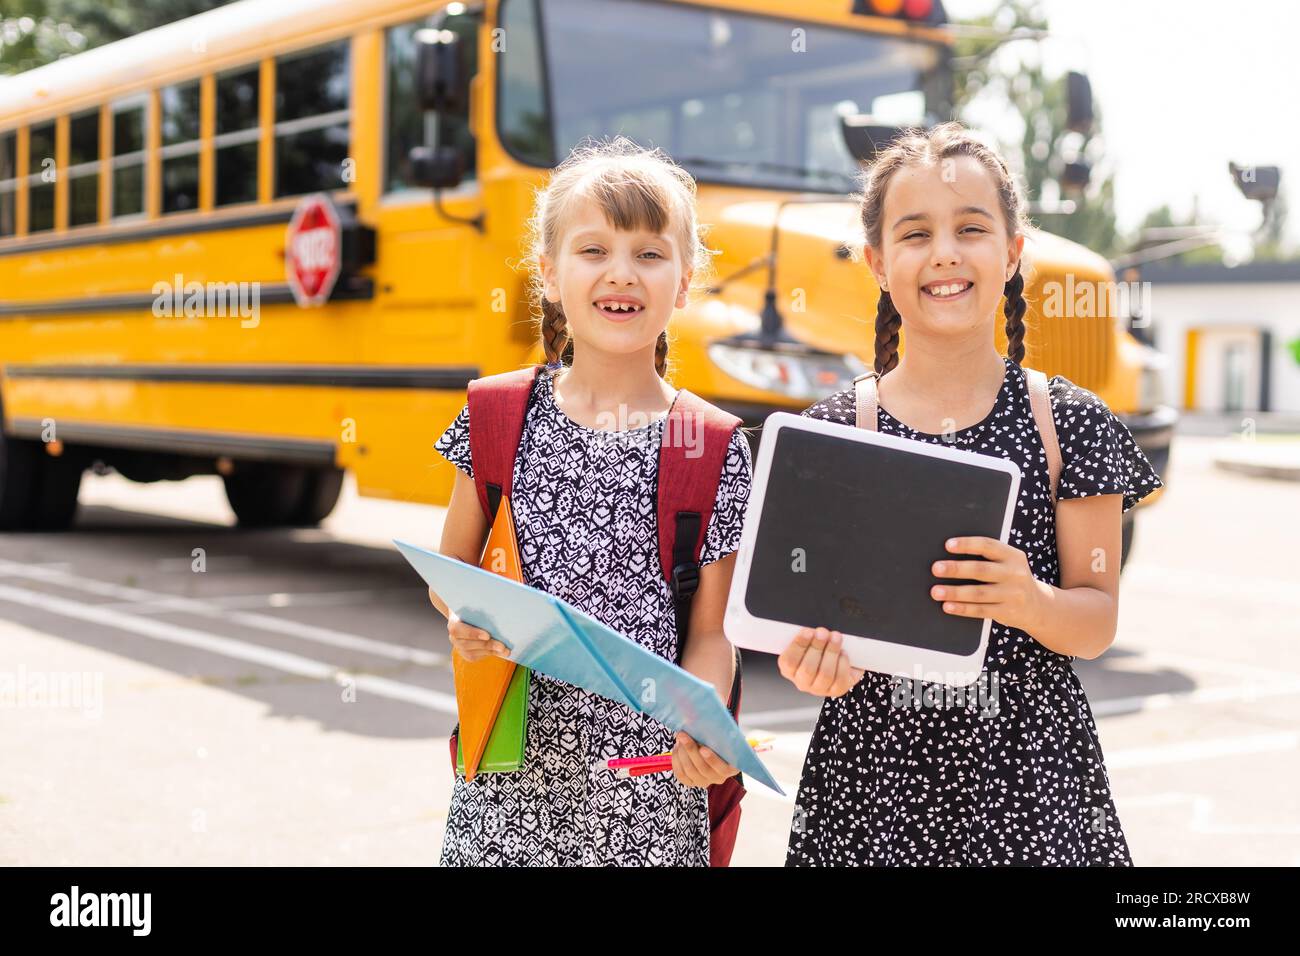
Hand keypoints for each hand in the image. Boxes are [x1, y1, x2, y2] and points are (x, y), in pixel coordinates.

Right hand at [444, 608, 508, 660]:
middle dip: (487, 645)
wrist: (467, 617)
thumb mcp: (473, 605)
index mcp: (453, 623)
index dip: (473, 634)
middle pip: (467, 644)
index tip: (487, 635)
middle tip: (502, 646)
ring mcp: (459, 648)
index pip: (458, 630)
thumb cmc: (472, 608)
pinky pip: (477, 657)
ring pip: (472, 653)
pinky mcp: (466, 655)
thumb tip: (497, 605)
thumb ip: (481, 608)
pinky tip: (501, 652)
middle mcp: (454, 638)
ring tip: (505, 651)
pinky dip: (490, 654)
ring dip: (491, 652)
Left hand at [671, 732, 738, 787]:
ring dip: (682, 753)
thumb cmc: (718, 740)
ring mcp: (704, 782)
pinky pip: (681, 774)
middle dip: (691, 750)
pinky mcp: (691, 782)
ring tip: (679, 739)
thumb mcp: (721, 737)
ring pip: (690, 770)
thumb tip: (699, 725)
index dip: (712, 759)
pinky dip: (676, 760)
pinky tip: (677, 748)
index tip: (703, 749)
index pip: (723, 768)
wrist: (709, 747)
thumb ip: (714, 735)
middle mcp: (719, 778)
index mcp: (731, 768)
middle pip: (703, 768)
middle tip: (682, 735)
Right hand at [777, 627, 864, 697]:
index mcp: (790, 669)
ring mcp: (819, 688)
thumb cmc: (821, 648)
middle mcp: (802, 681)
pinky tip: (843, 653)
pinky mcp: (837, 690)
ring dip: (831, 652)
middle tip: (823, 632)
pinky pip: (839, 678)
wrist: (843, 658)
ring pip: (825, 674)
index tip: (808, 631)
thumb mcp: (810, 640)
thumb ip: (809, 636)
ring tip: (836, 638)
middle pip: (807, 669)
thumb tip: (815, 631)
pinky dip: (842, 663)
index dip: (798, 646)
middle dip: (816, 647)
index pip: (788, 661)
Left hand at [930, 536, 1045, 631]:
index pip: (988, 546)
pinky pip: (981, 610)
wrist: (1037, 605)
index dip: (967, 544)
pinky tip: (947, 606)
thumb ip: (986, 558)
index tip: (947, 545)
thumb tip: (948, 556)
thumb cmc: (1009, 578)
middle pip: (981, 570)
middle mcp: (1015, 573)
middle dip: (956, 569)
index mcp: (1012, 556)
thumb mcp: (1007, 563)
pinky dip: (962, 608)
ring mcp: (1013, 594)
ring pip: (979, 593)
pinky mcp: (1008, 612)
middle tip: (935, 568)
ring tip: (935, 591)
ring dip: (955, 592)